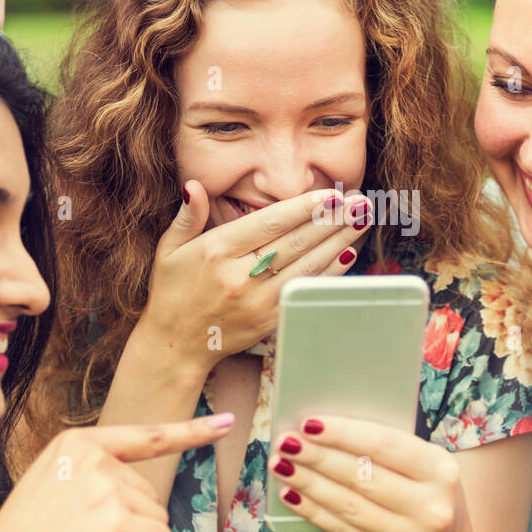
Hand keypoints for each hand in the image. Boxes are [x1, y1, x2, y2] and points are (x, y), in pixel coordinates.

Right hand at [0, 415, 232, 531]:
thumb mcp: (50, 489)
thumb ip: (91, 476)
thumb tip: (140, 491)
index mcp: (74, 445)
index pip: (145, 436)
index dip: (191, 432)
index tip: (227, 422)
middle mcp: (93, 458)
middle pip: (150, 492)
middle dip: (128, 522)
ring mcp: (107, 488)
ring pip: (156, 518)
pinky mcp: (120, 523)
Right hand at [136, 181, 372, 369]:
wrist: (175, 345)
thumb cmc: (173, 291)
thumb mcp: (170, 249)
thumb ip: (188, 216)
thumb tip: (195, 186)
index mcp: (217, 251)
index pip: (269, 223)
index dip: (303, 208)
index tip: (330, 194)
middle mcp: (240, 276)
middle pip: (296, 242)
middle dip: (332, 220)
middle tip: (360, 201)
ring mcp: (258, 301)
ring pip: (307, 265)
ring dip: (339, 242)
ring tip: (362, 220)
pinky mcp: (270, 320)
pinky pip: (306, 290)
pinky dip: (330, 272)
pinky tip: (349, 253)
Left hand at [267, 415, 465, 531]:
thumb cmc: (421, 484)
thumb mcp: (421, 461)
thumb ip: (384, 446)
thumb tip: (321, 429)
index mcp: (441, 469)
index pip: (386, 445)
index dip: (344, 434)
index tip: (309, 423)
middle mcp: (432, 506)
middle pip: (362, 477)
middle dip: (318, 458)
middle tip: (285, 442)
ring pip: (348, 506)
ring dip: (308, 484)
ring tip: (280, 465)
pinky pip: (342, 531)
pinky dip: (312, 510)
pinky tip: (290, 494)